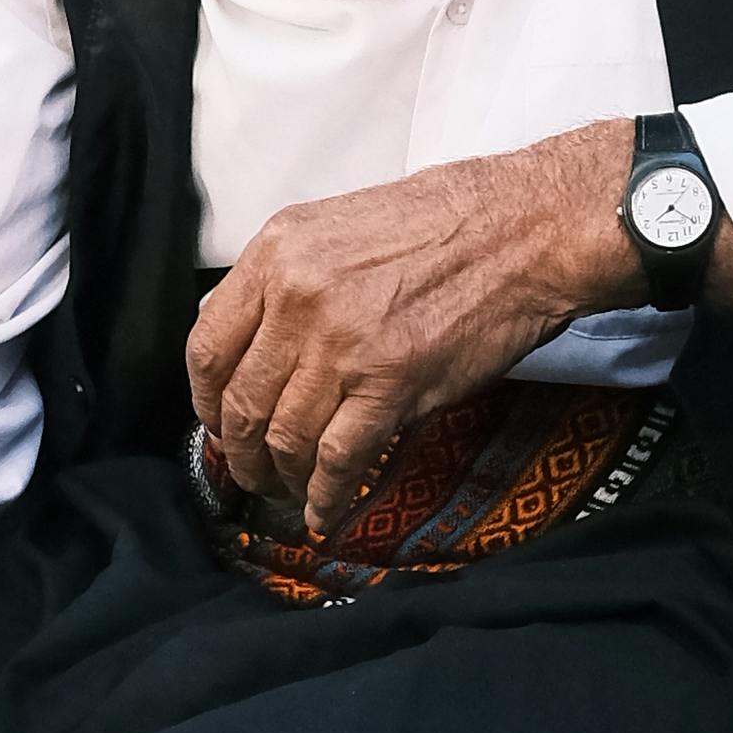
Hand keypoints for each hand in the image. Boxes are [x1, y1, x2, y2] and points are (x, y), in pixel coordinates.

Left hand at [185, 119, 645, 532]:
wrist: (527, 228)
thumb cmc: (446, 220)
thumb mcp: (338, 225)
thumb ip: (286, 278)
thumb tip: (246, 336)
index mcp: (277, 251)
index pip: (206, 346)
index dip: (206, 401)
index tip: (218, 423)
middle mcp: (297, 296)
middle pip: (241, 402)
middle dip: (242, 453)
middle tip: (253, 473)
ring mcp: (342, 343)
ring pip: (285, 437)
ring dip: (282, 478)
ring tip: (289, 492)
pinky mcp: (391, 383)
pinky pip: (338, 458)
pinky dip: (326, 495)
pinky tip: (326, 511)